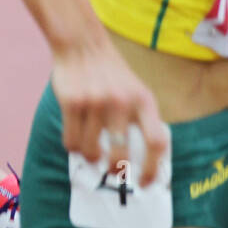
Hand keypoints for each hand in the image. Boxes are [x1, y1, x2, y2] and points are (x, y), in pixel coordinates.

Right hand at [51, 38, 168, 186]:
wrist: (82, 43)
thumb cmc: (112, 75)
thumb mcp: (136, 92)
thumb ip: (142, 120)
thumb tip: (145, 163)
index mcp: (144, 100)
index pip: (156, 142)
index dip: (152, 169)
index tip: (144, 183)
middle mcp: (121, 102)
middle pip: (121, 154)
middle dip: (116, 170)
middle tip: (113, 172)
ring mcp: (95, 102)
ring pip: (91, 151)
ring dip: (90, 157)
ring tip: (90, 151)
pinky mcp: (72, 102)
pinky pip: (71, 141)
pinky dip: (73, 146)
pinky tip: (75, 138)